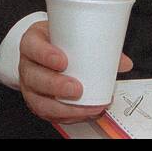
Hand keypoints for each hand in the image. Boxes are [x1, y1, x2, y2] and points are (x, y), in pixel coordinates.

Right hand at [17, 21, 131, 124]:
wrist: (41, 50)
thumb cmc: (56, 41)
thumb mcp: (70, 34)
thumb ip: (95, 44)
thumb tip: (124, 63)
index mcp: (32, 43)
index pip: (33, 47)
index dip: (46, 55)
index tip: (63, 61)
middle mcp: (27, 65)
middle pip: (35, 78)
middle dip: (56, 86)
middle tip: (77, 89)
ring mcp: (30, 86)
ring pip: (40, 101)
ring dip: (64, 108)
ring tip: (87, 108)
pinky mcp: (37, 101)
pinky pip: (48, 113)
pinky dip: (66, 116)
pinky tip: (82, 114)